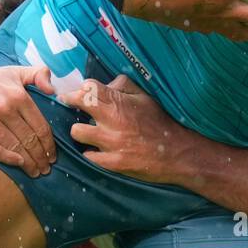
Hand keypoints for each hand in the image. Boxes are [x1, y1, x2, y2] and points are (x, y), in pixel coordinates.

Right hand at [0, 62, 56, 176]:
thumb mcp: (14, 72)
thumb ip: (38, 74)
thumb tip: (53, 90)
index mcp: (18, 95)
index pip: (40, 126)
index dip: (49, 145)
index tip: (52, 156)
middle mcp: (3, 106)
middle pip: (29, 139)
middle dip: (40, 158)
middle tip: (46, 169)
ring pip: (14, 146)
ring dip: (27, 163)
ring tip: (35, 172)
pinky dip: (8, 158)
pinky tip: (18, 164)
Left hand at [58, 74, 191, 183]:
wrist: (176, 153)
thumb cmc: (159, 123)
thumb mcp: (145, 97)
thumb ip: (123, 86)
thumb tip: (104, 84)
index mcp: (121, 103)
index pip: (88, 87)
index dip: (80, 89)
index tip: (76, 93)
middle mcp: (113, 121)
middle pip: (78, 103)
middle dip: (72, 102)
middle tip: (71, 105)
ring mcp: (111, 143)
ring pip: (77, 132)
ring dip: (80, 130)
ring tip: (88, 132)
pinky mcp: (112, 163)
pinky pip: (88, 155)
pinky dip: (91, 152)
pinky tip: (98, 150)